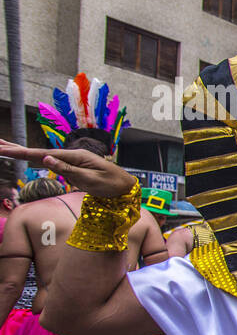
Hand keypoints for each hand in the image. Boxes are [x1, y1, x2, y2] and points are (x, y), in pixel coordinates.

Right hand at [0, 140, 136, 196]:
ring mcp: (70, 161)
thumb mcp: (90, 179)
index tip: (4, 150)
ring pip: (42, 156)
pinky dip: (35, 159)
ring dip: (23, 152)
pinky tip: (26, 157)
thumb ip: (67, 170)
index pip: (43, 154)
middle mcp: (70, 156)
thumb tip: (46, 159)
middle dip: (17, 149)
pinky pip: (49, 163)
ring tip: (4, 148)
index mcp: (74, 156)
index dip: (22, 153)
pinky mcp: (71, 168)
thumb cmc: (111, 184)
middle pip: (39, 152)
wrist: (126, 186)